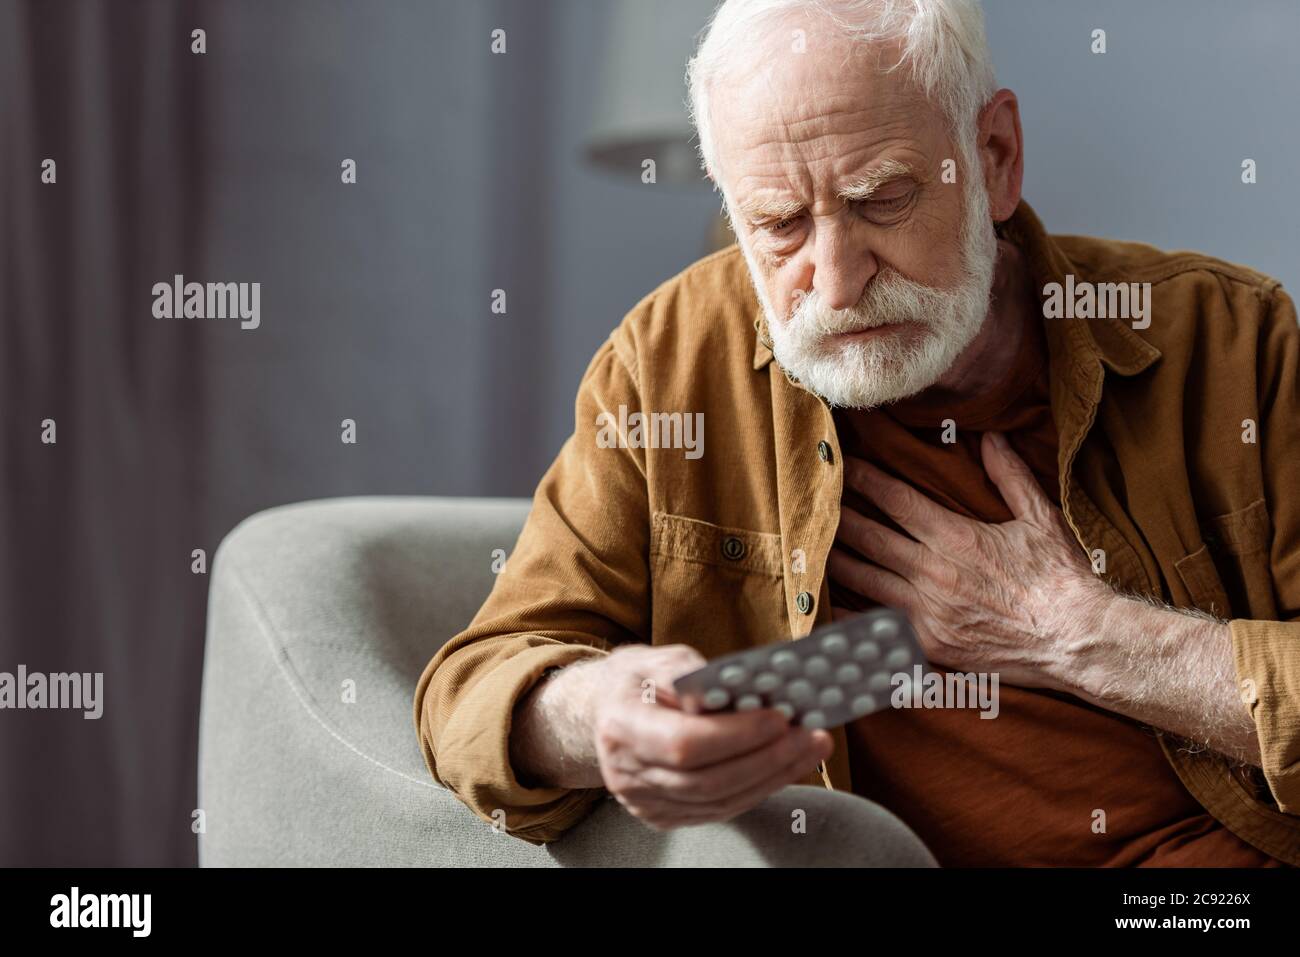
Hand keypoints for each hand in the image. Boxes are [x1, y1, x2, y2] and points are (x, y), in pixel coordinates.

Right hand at [590, 644, 833, 829]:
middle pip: (707, 780)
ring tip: (808, 748)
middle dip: (766, 758)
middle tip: (809, 734)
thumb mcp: (658, 659)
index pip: (684, 744)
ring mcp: (643, 802)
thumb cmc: (639, 680)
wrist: (607, 711)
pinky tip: (784, 766)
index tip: (779, 718)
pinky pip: (718, 811)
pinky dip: (757, 789)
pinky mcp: (662, 815)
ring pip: (718, 802)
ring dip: (772, 777)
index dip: (736, 736)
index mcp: (621, 726)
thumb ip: (693, 675)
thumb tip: (736, 691)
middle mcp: (626, 773)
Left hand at [828, 431, 1112, 688]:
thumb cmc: (1062, 578)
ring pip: (864, 580)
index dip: (865, 480)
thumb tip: (991, 437)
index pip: (896, 501)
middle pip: (870, 537)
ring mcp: (927, 612)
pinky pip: (876, 625)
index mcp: (957, 538)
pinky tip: (829, 600)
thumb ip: (1010, 477)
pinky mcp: (929, 645)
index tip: (843, 464)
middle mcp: (934, 574)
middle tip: (814, 499)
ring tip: (812, 544)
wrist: (1078, 640)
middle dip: (839, 515)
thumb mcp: (1041, 518)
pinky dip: (850, 611)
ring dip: (836, 559)